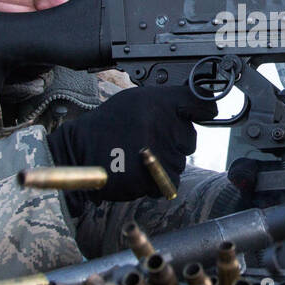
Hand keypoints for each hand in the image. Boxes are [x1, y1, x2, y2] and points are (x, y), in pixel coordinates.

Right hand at [47, 85, 216, 211]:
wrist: (79, 151)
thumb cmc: (108, 126)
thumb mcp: (137, 101)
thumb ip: (168, 103)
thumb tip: (199, 108)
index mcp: (159, 103)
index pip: (198, 103)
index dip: (204, 109)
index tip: (205, 112)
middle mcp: (162, 125)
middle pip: (189, 140)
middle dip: (174, 143)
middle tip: (148, 141)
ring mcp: (158, 152)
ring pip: (179, 163)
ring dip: (164, 165)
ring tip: (137, 156)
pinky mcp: (151, 177)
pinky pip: (168, 183)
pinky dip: (157, 182)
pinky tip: (138, 171)